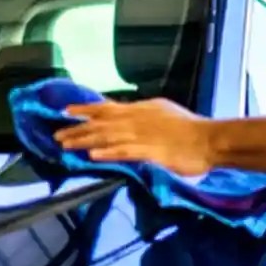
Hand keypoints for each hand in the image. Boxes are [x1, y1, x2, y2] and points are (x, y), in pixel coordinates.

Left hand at [54, 97, 215, 176]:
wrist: (208, 140)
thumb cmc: (189, 127)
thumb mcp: (162, 111)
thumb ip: (143, 114)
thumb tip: (127, 114)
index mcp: (140, 109)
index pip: (106, 107)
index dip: (85, 109)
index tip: (65, 111)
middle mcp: (136, 120)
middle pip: (100, 124)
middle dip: (77, 129)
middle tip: (56, 136)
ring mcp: (142, 136)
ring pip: (107, 138)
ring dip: (85, 141)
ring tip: (66, 146)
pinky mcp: (150, 152)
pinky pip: (125, 153)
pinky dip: (108, 154)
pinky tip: (92, 157)